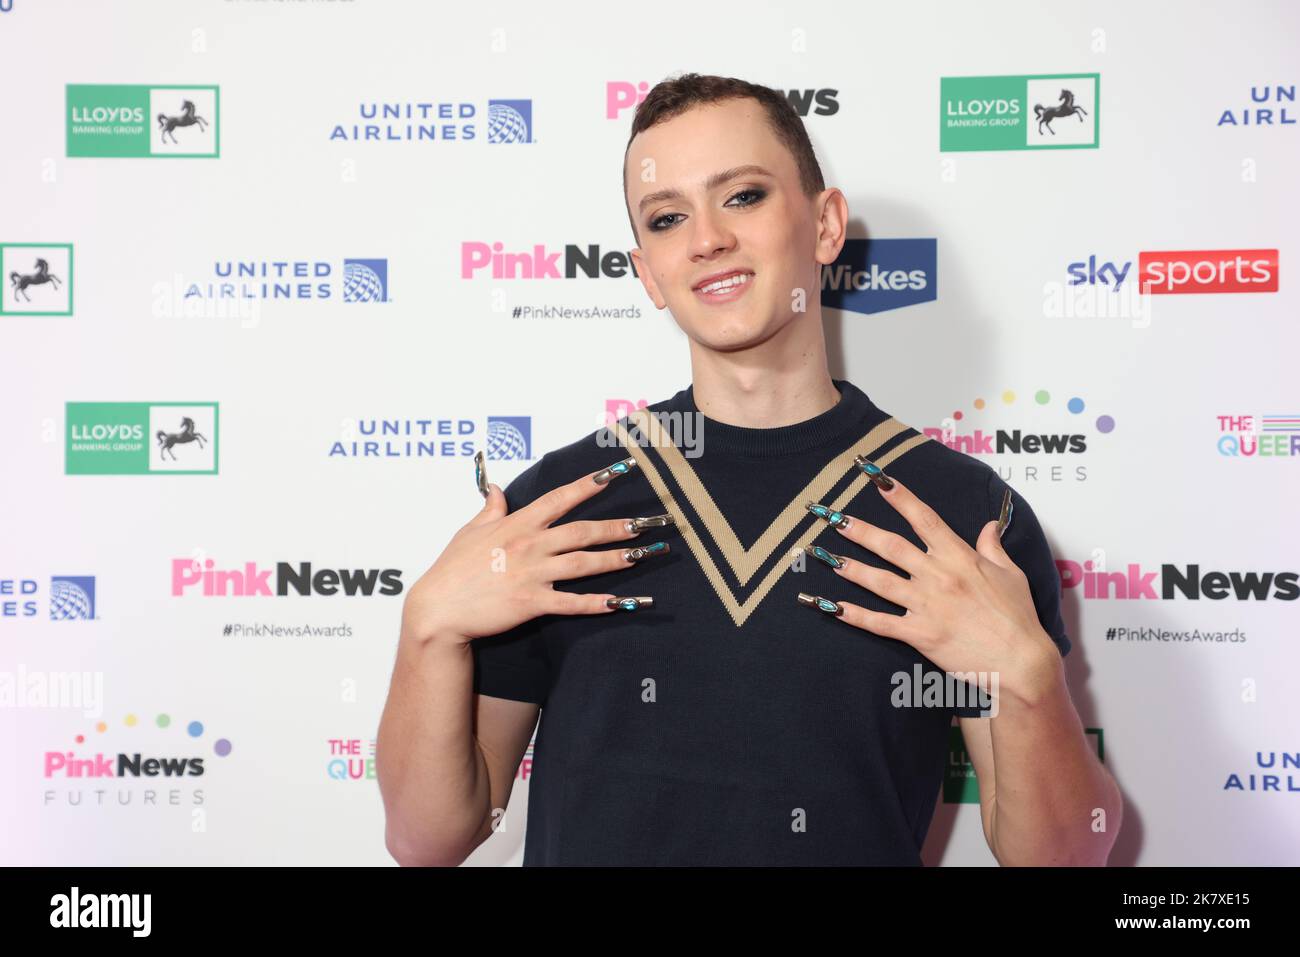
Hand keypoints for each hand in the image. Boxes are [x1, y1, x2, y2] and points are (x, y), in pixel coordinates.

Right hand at [401, 460, 659, 646]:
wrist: (437, 609)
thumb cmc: (451, 570)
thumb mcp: (469, 531)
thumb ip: (490, 509)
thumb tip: (494, 488)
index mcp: (518, 524)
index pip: (561, 497)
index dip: (592, 483)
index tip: (618, 471)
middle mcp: (530, 545)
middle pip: (583, 531)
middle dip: (620, 525)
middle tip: (652, 521)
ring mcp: (532, 574)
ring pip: (584, 563)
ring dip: (618, 558)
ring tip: (646, 554)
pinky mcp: (531, 603)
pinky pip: (571, 603)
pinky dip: (597, 603)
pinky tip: (622, 602)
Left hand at [819, 474, 1060, 703]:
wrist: (1021, 661)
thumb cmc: (1019, 617)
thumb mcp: (1010, 573)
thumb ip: (993, 546)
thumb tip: (989, 524)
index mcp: (959, 557)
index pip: (924, 518)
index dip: (899, 496)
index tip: (876, 478)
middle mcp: (938, 576)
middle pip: (890, 546)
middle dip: (858, 529)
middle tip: (832, 516)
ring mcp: (926, 606)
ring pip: (878, 581)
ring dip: (848, 566)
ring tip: (822, 554)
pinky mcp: (919, 635)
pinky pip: (879, 622)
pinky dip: (853, 614)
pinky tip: (830, 606)